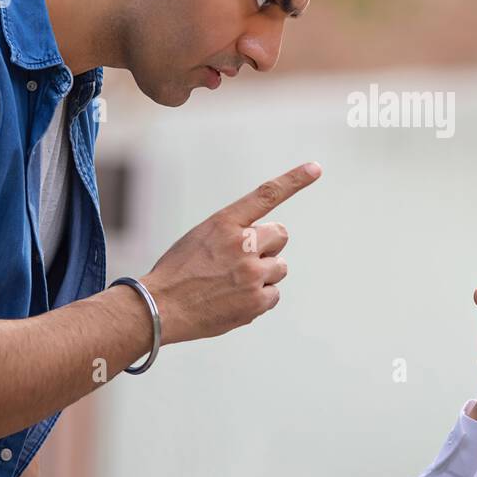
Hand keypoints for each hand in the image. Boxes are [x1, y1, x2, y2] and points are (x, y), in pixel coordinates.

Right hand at [139, 162, 320, 343]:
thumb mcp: (202, 237)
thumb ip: (235, 233)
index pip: (266, 194)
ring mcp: (251, 274)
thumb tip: (266, 243)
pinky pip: (274, 293)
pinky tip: (234, 300)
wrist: (160, 308)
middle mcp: (243, 244)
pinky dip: (259, 298)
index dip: (294, 180)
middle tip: (241, 260)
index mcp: (225, 222)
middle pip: (280, 235)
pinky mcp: (256, 301)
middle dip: (268, 246)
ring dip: (263, 274)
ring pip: (279, 267)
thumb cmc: (179, 271)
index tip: (316, 168)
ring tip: (232, 283)